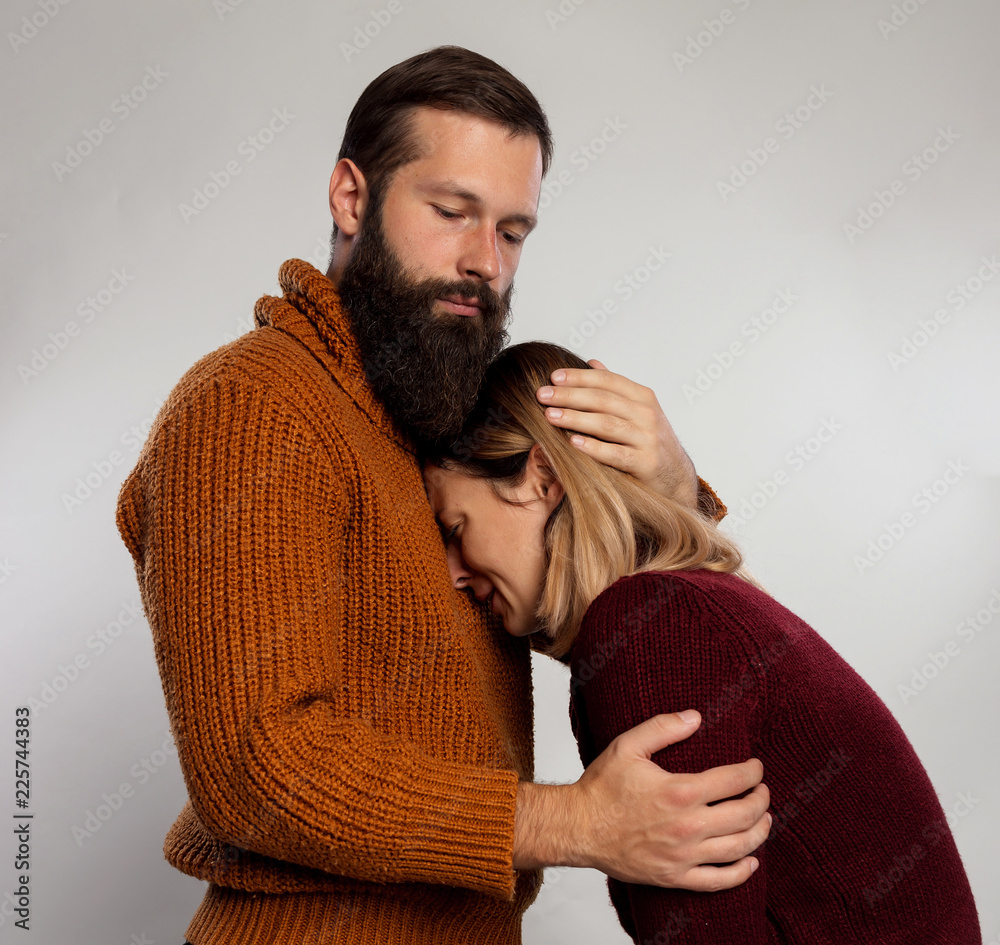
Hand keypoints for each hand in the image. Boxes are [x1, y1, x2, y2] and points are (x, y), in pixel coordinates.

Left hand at [536, 359, 696, 505]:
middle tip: (542, 395)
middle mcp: (647, 414)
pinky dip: (593, 447)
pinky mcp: (645, 463)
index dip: (579, 377)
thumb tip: (592, 362)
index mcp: (642, 397)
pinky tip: (572, 443)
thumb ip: (615, 387)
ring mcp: (648, 438)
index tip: (553, 376)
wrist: (675, 475)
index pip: (607, 380)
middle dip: (569, 396)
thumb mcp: (637, 409)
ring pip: (606, 424)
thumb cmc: (649, 440)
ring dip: (575, 418)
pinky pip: (615, 454)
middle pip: (602, 400)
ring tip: (550, 415)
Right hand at [569, 711, 769, 890]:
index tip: (756, 767)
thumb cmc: (601, 787)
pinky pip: (718, 881)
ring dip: (759, 832)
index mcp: (680, 791)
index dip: (752, 772)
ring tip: (765, 819)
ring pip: (738, 847)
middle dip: (761, 800)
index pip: (733, 781)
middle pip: (744, 814)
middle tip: (763, 791)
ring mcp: (683, 855)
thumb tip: (696, 717)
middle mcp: (687, 826)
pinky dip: (741, 873)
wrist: (578, 827)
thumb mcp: (628, 746)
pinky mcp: (675, 877)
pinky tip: (750, 862)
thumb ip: (663, 727)